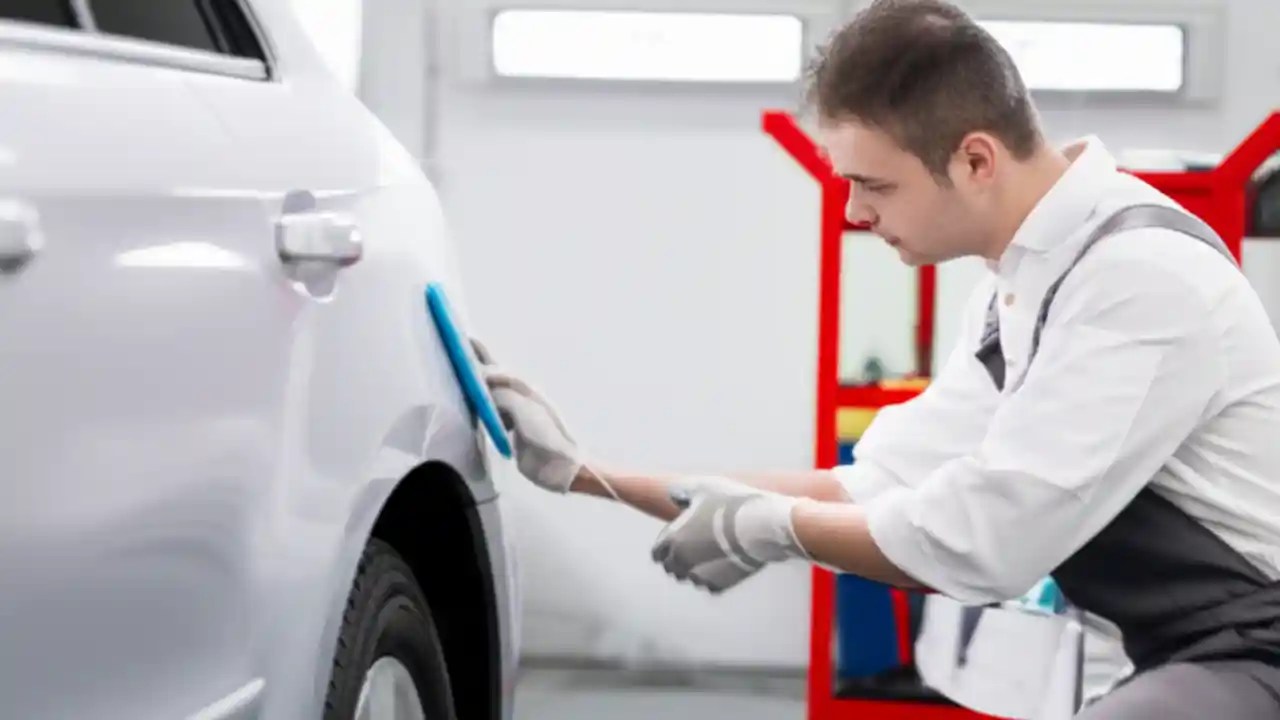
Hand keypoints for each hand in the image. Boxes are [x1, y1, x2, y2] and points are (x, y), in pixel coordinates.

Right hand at [473, 340, 583, 493]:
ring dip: (479, 387)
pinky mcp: (513, 432)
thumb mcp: (524, 410)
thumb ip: (503, 396)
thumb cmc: (546, 435)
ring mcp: (517, 415)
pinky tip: (473, 409)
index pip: (501, 370)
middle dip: (480, 365)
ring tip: (461, 378)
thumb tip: (485, 388)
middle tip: (460, 352)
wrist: (560, 466)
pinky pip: (493, 415)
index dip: (484, 357)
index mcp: (526, 390)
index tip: (466, 342)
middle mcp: (520, 399)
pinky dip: (483, 409)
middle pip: (496, 379)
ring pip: (493, 396)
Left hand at [651, 482, 810, 593]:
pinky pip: (711, 586)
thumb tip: (673, 495)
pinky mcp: (720, 585)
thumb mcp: (704, 487)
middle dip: (680, 561)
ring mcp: (700, 575)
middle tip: (696, 549)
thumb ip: (683, 492)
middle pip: (672, 568)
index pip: (657, 553)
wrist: (760, 526)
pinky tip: (727, 564)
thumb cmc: (731, 503)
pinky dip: (716, 578)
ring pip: (692, 578)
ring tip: (714, 556)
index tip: (676, 542)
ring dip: (698, 571)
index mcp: (673, 539)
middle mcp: (681, 561)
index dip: (665, 548)